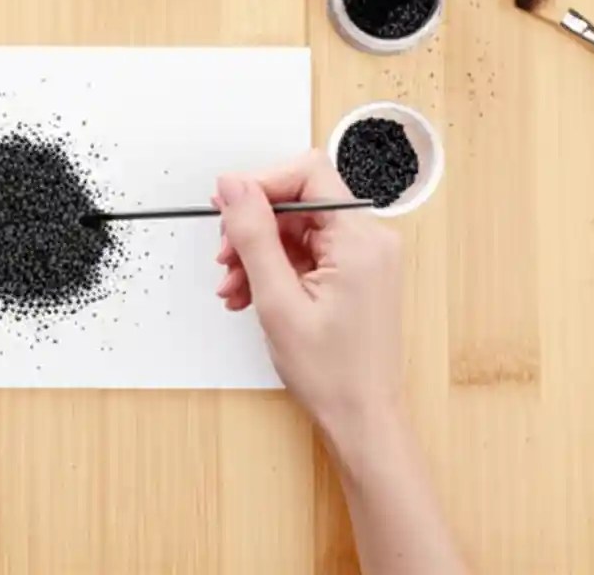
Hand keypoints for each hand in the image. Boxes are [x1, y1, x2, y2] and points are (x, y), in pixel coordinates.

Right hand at [214, 150, 402, 431]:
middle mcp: (369, 240)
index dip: (261, 184)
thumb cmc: (331, 372)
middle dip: (253, 227)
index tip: (225, 205)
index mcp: (360, 240)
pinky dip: (274, 269)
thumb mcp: (277, 300)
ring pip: (296, 230)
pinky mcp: (354, 274)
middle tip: (224, 259)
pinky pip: (306, 253)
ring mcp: (363, 257)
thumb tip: (234, 185)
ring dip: (257, 253)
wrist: (361, 418)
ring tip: (233, 288)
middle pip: (298, 202)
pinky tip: (249, 295)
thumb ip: (254, 235)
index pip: (308, 174)